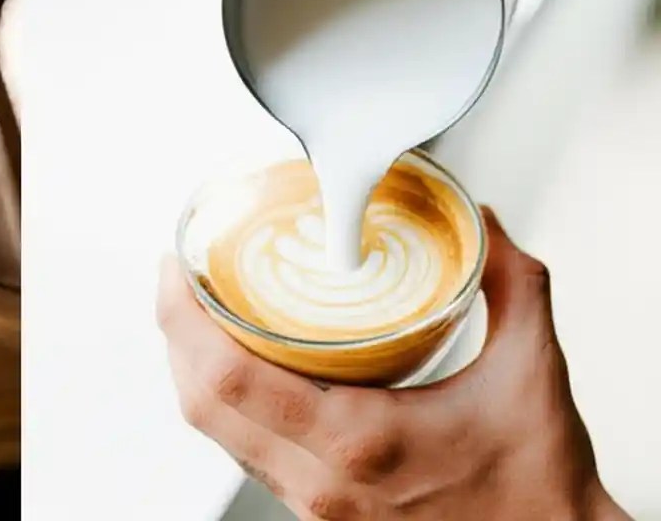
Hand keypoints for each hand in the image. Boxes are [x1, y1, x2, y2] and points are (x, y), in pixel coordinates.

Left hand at [158, 209, 630, 519]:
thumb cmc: (538, 483)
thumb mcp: (533, 371)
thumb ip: (511, 285)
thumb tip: (487, 221)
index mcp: (357, 441)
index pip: (229, 380)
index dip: (183, 319)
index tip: (177, 267)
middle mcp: (318, 480)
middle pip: (200, 403)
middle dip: (174, 332)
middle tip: (178, 275)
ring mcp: (311, 503)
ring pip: (216, 433)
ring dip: (192, 369)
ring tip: (198, 309)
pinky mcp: (317, 513)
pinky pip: (245, 452)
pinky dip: (226, 404)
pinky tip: (239, 365)